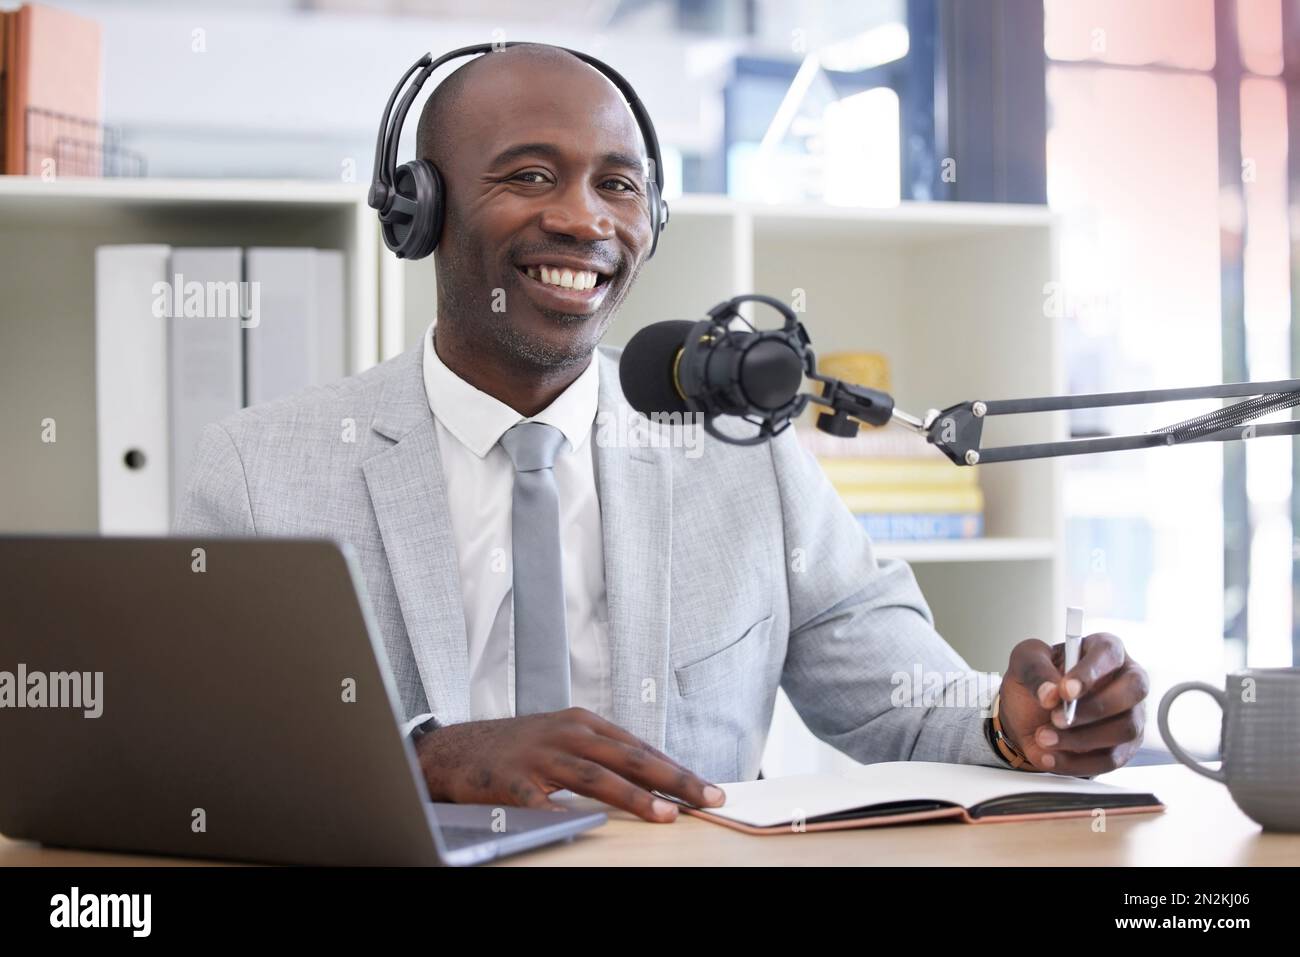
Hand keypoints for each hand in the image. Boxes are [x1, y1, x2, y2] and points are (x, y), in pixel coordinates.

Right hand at [413, 706, 725, 822]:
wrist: (456, 750)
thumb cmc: (519, 748)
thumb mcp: (565, 740)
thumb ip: (604, 755)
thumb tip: (656, 778)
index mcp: (584, 724)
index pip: (641, 748)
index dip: (677, 768)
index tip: (709, 789)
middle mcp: (567, 735)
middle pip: (629, 757)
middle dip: (673, 779)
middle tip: (707, 798)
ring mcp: (539, 756)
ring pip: (596, 776)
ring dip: (634, 795)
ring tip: (665, 814)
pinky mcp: (512, 780)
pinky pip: (540, 800)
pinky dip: (562, 812)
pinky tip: (586, 825)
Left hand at [999, 632, 1148, 774]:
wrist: (1029, 716)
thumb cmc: (1037, 680)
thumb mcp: (1025, 662)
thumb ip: (1035, 669)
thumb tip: (1050, 693)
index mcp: (1104, 650)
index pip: (1109, 653)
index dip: (1089, 672)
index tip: (1064, 690)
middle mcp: (1126, 680)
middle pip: (1133, 690)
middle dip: (1093, 708)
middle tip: (1056, 718)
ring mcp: (1131, 714)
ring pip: (1125, 729)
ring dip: (1082, 739)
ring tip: (1044, 738)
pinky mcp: (1124, 747)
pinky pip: (1111, 759)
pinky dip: (1077, 762)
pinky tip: (1050, 756)